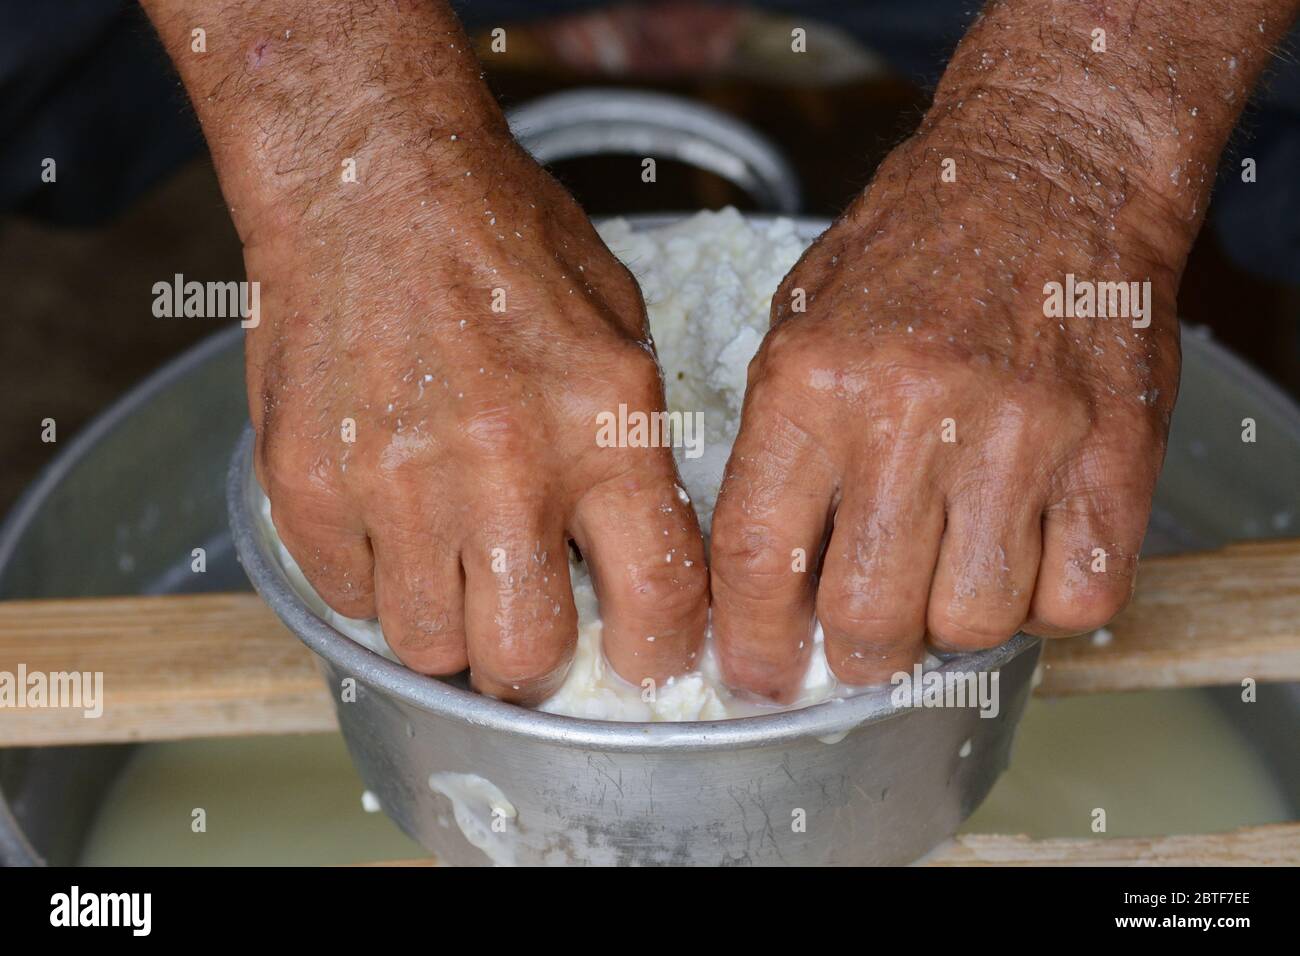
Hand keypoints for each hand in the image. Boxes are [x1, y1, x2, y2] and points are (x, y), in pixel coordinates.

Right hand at [243, 124, 707, 702]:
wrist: (368, 176)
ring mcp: (398, 483)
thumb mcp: (616, 326)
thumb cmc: (501, 239)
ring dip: (444, 622)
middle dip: (529, 663)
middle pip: (523, 659)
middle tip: (524, 627)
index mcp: (604, 425)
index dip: (656, 653)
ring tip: (446, 560)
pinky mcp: (308, 485)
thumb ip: (631, 446)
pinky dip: (369, 578)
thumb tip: (637, 548)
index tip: (640, 658)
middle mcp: (505, 469)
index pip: (657, 598)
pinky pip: (345, 597)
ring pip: (426, 645)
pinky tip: (384, 516)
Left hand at [710, 106, 1183, 697]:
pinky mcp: (1112, 454)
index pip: (758, 558)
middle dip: (857, 654)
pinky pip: (1077, 597)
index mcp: (811, 383)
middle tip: (863, 638)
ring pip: (973, 622)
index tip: (761, 673)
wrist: (1049, 177)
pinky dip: (1047, 603)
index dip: (754, 644)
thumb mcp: (799, 323)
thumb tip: (765, 574)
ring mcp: (1019, 437)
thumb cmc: (915, 251)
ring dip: (952, 626)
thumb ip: (780, 446)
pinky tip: (1025, 554)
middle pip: (867, 617)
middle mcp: (908, 415)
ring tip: (948, 573)